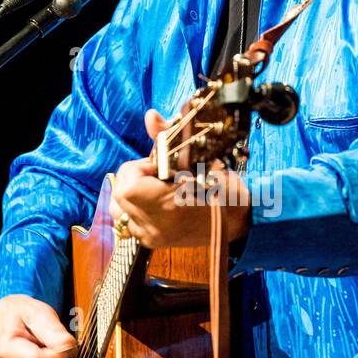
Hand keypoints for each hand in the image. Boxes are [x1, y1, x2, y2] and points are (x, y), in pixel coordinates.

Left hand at [109, 108, 252, 248]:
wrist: (238, 222)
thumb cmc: (224, 190)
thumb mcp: (200, 158)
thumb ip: (167, 136)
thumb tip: (150, 116)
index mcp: (165, 205)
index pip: (127, 181)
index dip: (140, 167)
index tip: (161, 166)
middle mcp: (154, 225)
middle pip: (119, 194)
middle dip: (135, 178)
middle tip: (160, 174)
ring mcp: (152, 236)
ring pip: (119, 208)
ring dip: (131, 194)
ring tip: (154, 188)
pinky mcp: (153, 241)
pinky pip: (129, 221)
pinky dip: (136, 209)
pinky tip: (155, 203)